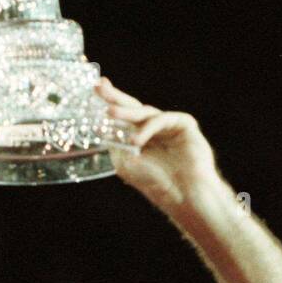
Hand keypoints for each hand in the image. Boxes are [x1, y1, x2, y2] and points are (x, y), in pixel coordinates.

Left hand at [95, 77, 218, 213]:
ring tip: (110, 113)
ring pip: (145, 112)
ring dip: (126, 112)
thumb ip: (115, 144)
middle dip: (115, 97)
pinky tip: (136, 140)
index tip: (97, 87)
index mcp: (142, 136)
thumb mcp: (126, 164)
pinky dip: (147, 128)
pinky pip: (162, 119)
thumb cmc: (156, 183)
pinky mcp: (184, 124)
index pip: (124, 115)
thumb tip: (100, 127)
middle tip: (100, 87)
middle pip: (133, 107)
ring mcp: (170, 125)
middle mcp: (155, 128)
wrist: (184, 195)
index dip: (111, 101)